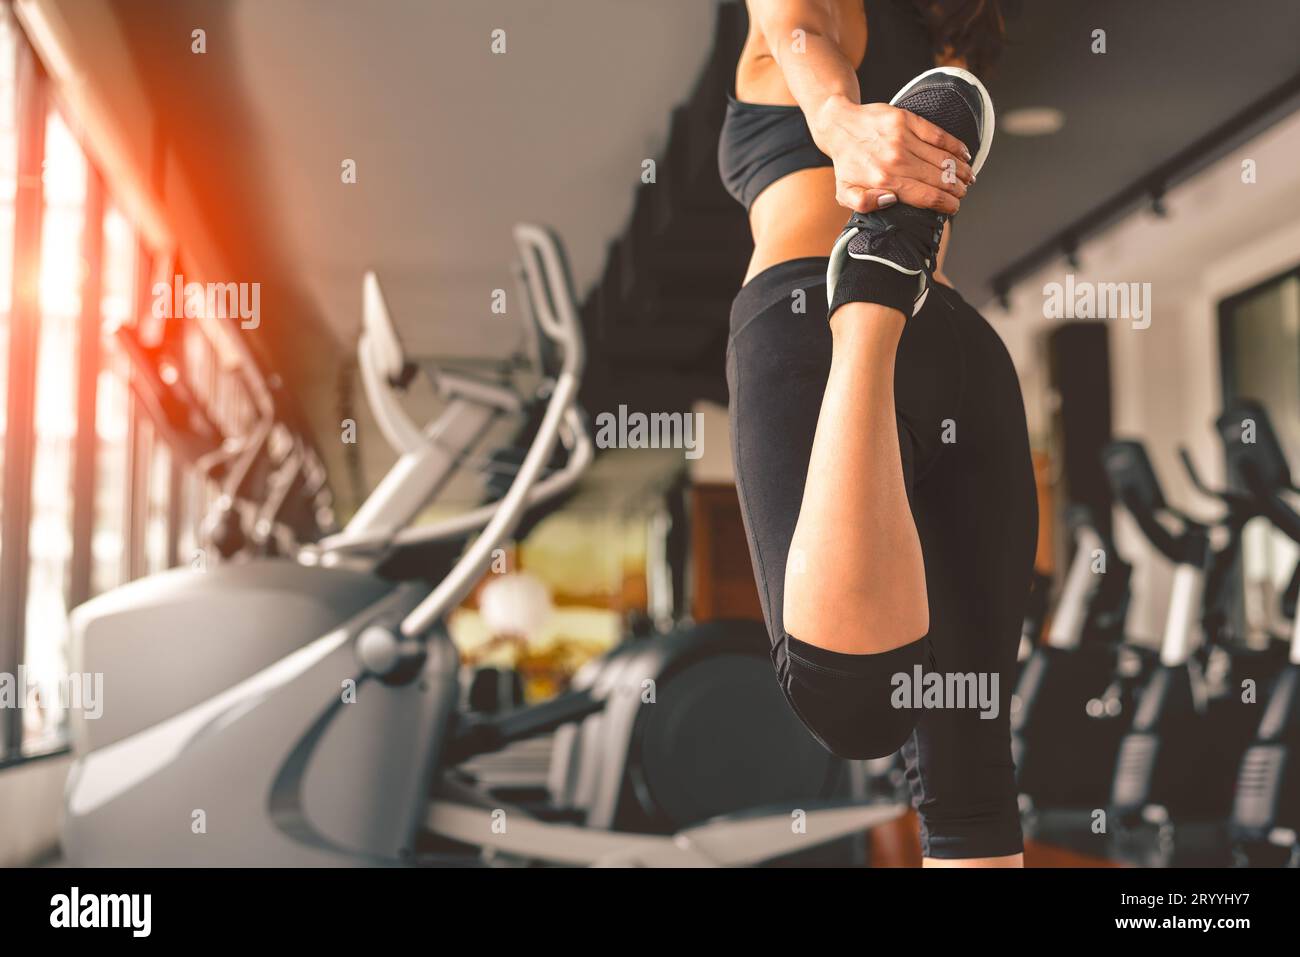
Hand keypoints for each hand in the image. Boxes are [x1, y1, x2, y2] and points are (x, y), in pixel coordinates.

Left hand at [813, 95, 974, 213]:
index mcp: (884, 181)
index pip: (926, 197)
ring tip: (968, 178)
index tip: (953, 207)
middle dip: (956, 189)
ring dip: (961, 170)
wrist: (839, 126)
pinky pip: (939, 135)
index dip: (945, 204)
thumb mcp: (845, 193)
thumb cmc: (847, 163)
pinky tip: (965, 155)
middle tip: (962, 194)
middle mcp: (896, 160)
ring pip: (943, 158)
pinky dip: (956, 146)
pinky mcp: (908, 120)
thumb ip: (864, 203)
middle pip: (939, 179)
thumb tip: (890, 201)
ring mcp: (903, 138)